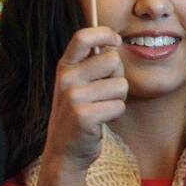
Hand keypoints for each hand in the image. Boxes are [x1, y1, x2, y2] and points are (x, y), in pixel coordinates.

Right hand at [40, 27, 127, 172]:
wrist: (65, 152)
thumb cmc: (80, 112)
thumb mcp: (78, 83)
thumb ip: (92, 62)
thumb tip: (115, 41)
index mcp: (65, 67)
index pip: (83, 36)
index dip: (105, 34)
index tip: (116, 41)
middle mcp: (66, 78)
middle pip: (113, 60)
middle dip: (118, 76)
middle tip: (104, 93)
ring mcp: (73, 97)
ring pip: (121, 85)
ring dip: (118, 98)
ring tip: (100, 108)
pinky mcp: (83, 115)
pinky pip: (119, 106)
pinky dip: (115, 114)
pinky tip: (99, 121)